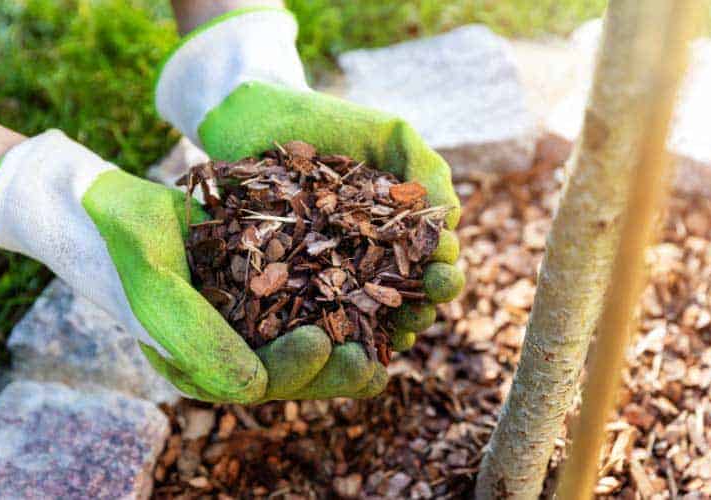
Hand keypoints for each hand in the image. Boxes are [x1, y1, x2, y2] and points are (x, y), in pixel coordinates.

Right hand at [0, 130, 389, 402]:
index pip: (258, 382)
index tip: (324, 341)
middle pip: (294, 371)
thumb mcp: (158, 289)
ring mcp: (250, 321)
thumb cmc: (130, 246)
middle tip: (371, 358)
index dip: (296, 368)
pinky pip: (308, 304)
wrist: (118, 208)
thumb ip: (198, 339)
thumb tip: (254, 389)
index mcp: (202, 366)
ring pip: (307, 341)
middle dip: (335, 369)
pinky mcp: (266, 289)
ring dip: (348, 342)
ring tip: (389, 338)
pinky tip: (377, 294)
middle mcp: (231, 350)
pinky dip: (342, 302)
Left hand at [155, 8, 464, 399]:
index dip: (442, 272)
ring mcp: (329, 273)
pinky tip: (344, 340)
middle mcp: (369, 258)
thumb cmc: (330, 124)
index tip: (442, 271)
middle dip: (421, 306)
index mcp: (399, 230)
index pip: (432, 262)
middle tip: (424, 307)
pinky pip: (313, 313)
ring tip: (394, 335)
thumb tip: (452, 218)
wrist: (258, 118)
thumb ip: (427, 169)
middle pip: (405, 297)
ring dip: (386, 330)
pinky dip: (332, 330)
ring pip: (366, 315)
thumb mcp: (390, 135)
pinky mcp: (288, 282)